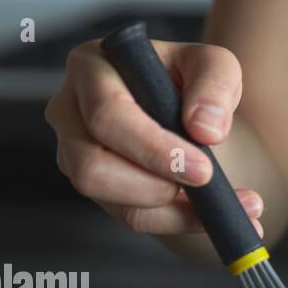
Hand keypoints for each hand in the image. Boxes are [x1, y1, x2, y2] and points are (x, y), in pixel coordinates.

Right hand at [45, 39, 262, 236]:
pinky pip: (132, 217)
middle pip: (91, 167)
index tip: (202, 168)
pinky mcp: (97, 188)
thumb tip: (204, 129)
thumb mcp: (215, 67)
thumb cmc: (192, 84)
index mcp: (92, 67)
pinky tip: (210, 216)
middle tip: (206, 185)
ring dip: (170, 210)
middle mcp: (70, 112)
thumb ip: (215, 84)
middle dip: (154, 186)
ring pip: (113, 202)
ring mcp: (75, 153)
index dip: (152, 148)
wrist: (190, 115)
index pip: (107, 114)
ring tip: (217, 204)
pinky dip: (176, 220)